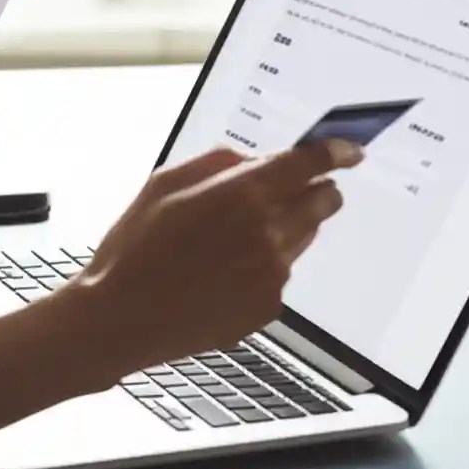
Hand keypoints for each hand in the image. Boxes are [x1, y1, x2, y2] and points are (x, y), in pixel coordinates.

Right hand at [0, 140, 362, 446]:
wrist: (120, 318)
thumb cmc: (132, 250)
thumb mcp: (161, 184)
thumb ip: (216, 162)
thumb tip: (253, 160)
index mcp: (239, 195)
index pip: (309, 163)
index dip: (335, 152)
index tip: (347, 151)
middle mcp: (266, 233)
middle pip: (323, 201)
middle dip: (314, 190)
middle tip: (288, 193)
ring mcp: (272, 273)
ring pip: (302, 236)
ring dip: (283, 228)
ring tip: (228, 242)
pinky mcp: (268, 305)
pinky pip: (281, 273)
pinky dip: (262, 266)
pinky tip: (219, 274)